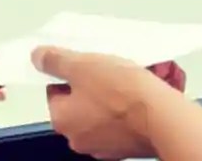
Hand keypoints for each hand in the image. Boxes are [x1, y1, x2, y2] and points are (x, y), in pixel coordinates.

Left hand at [34, 46, 187, 159]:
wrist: (163, 118)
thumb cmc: (124, 95)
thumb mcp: (83, 65)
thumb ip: (56, 61)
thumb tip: (38, 57)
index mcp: (62, 119)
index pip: (56, 90)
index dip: (71, 71)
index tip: (85, 61)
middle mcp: (80, 137)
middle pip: (83, 100)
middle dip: (98, 81)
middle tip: (112, 66)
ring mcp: (106, 144)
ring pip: (107, 109)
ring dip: (118, 91)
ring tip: (134, 75)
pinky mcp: (129, 144)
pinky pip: (126, 118)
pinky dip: (133, 105)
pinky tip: (145, 91)